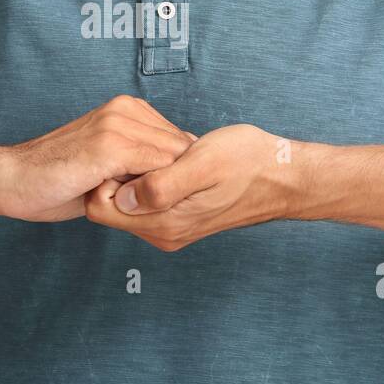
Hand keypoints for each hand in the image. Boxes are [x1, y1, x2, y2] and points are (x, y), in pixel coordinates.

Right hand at [0, 95, 196, 221]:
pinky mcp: (109, 146)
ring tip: (125, 201)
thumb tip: (185, 170)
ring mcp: (117, 124)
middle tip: (139, 203)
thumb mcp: (110, 163)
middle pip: (183, 152)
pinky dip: (149, 195)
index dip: (176, 175)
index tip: (153, 196)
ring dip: (160, 190)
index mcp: (129, 108)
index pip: (182, 142)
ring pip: (174, 162)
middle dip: (173, 182)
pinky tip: (121, 203)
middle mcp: (126, 108)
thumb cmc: (60, 178)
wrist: (13, 180)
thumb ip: (143, 159)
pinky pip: (156, 173)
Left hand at [84, 124, 298, 250]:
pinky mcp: (179, 220)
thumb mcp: (203, 164)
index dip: (106, 174)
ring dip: (138, 176)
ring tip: (169, 156)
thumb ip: (160, 185)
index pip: (100, 207)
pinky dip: (152, 180)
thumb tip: (123, 195)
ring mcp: (171, 229)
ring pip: (128, 203)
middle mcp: (163, 233)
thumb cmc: (247, 163)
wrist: (283, 177)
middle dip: (120, 174)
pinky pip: (147, 202)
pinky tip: (177, 163)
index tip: (130, 152)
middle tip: (151, 151)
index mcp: (164, 223)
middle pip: (110, 207)